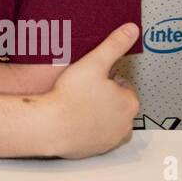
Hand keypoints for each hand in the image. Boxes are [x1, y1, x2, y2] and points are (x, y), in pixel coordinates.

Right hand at [41, 23, 141, 159]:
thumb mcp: (93, 62)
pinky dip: (90, 129)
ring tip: (79, 104)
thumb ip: (114, 44)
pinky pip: (98, 136)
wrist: (50, 126)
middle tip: (83, 90)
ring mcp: (111, 139)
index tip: (90, 79)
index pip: (122, 85)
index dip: (104, 79)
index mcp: (129, 102)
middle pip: (117, 103)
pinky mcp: (98, 150)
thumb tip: (131, 30)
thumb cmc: (70, 97)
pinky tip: (76, 119)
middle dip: (104, 97)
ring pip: (109, 120)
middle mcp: (125, 124)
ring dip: (99, 114)